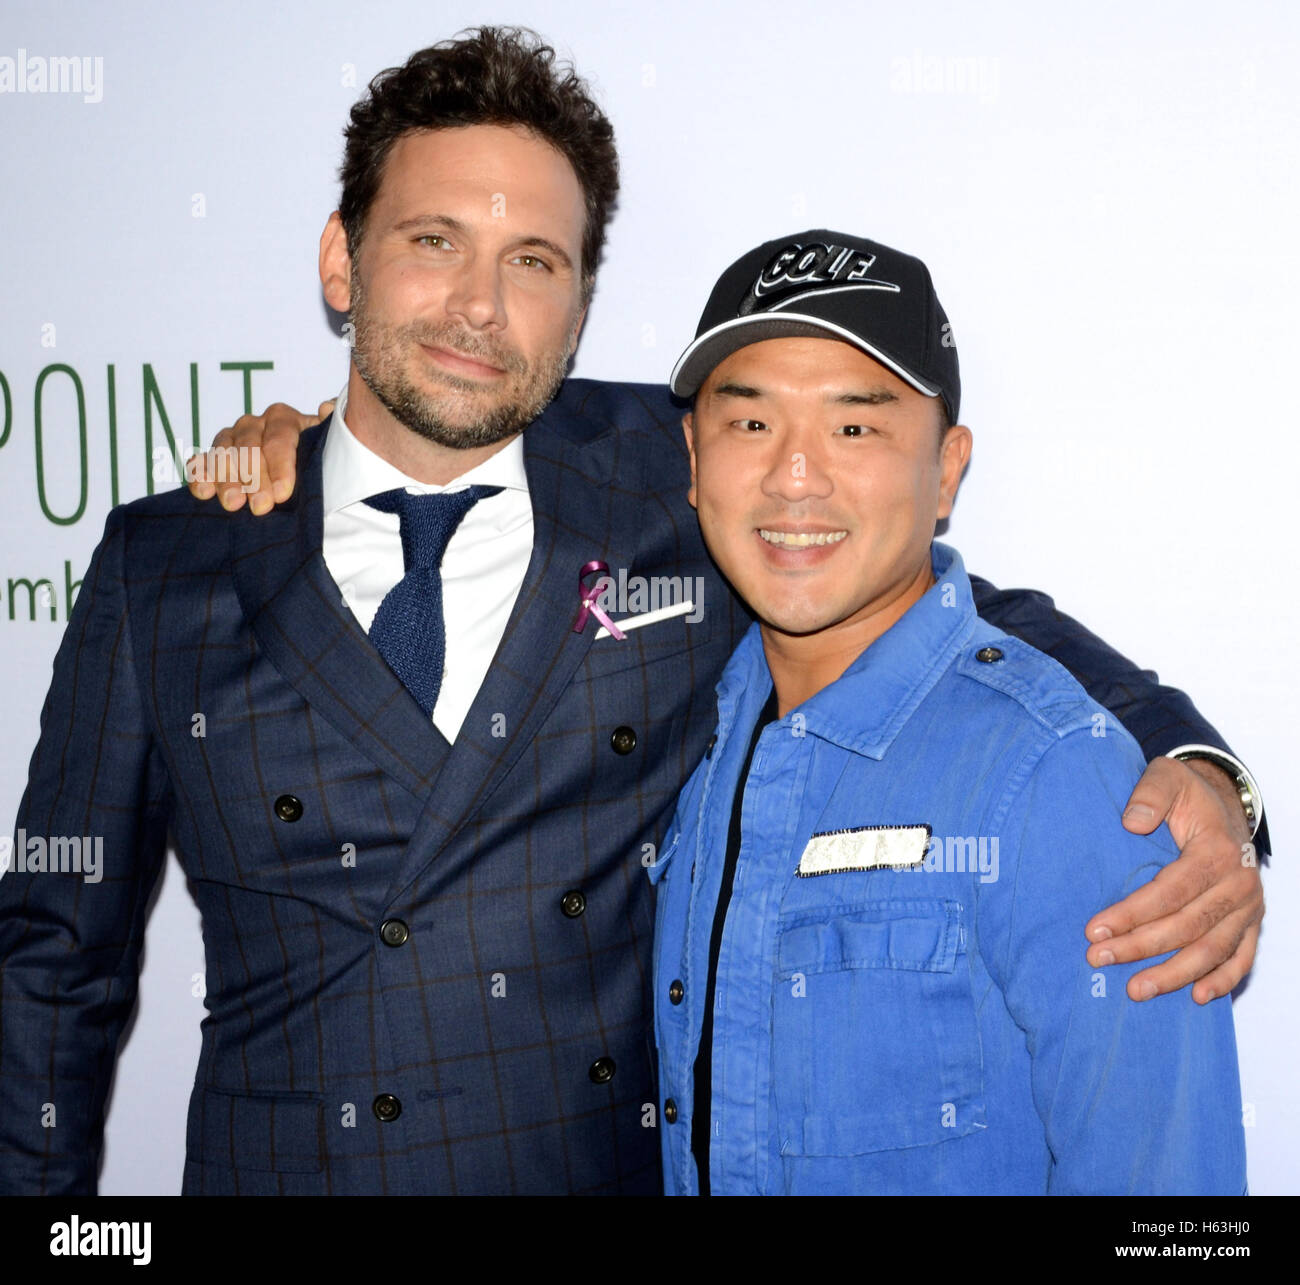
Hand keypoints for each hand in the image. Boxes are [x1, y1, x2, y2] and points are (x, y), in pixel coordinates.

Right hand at [186, 400, 329, 513]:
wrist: (301, 471)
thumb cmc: (318, 459)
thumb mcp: (330, 445)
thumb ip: (332, 427)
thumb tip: (327, 409)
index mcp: (283, 418)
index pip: (279, 437)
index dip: (280, 466)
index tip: (282, 493)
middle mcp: (255, 424)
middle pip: (249, 446)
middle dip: (254, 478)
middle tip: (260, 507)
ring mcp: (232, 438)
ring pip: (223, 452)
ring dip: (226, 479)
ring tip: (233, 504)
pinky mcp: (215, 456)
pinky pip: (203, 460)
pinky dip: (200, 474)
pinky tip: (202, 492)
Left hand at [1086, 756, 1262, 1003]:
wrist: (1225, 805)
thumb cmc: (1187, 795)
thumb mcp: (1167, 778)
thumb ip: (1150, 794)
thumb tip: (1132, 822)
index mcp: (1217, 851)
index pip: (1170, 891)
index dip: (1132, 914)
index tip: (1095, 930)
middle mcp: (1239, 884)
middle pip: (1187, 926)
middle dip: (1140, 947)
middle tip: (1098, 960)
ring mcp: (1249, 908)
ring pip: (1212, 949)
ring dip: (1174, 974)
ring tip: (1136, 990)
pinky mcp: (1252, 923)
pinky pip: (1241, 958)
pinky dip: (1222, 980)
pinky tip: (1196, 997)